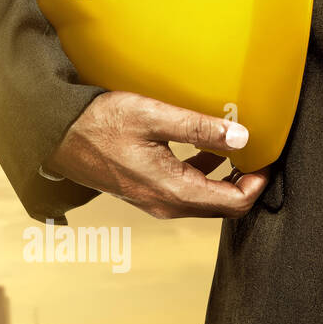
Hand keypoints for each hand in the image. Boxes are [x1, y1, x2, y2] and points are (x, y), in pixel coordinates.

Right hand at [44, 91, 270, 218]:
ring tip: (237, 150)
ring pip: (204, 200)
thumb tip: (241, 137)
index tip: (266, 158)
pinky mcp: (144, 193)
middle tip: (258, 154)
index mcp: (174, 190)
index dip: (257, 183)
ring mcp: (153, 202)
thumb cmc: (98, 124)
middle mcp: (166, 205)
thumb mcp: (152, 117)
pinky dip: (203, 175)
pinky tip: (203, 150)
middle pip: (222, 207)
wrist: (56, 136)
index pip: (235, 203)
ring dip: (224, 179)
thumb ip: (199, 128)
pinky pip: (185, 193)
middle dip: (245, 183)